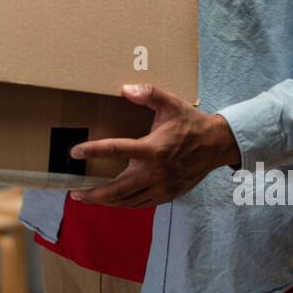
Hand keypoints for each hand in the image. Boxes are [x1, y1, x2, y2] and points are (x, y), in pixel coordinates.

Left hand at [68, 83, 241, 207]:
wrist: (218, 145)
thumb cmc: (191, 123)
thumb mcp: (171, 103)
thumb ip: (149, 93)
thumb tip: (125, 89)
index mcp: (152, 149)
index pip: (115, 150)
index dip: (93, 151)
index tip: (74, 152)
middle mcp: (155, 172)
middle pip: (117, 190)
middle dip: (93, 194)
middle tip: (74, 192)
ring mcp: (162, 187)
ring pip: (128, 201)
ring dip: (106, 202)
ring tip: (88, 198)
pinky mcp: (168, 195)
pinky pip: (141, 204)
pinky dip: (125, 203)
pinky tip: (114, 200)